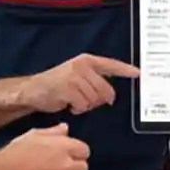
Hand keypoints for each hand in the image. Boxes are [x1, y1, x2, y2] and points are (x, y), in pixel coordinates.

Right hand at [0, 123, 89, 169]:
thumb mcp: (34, 135)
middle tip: (57, 166)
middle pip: (83, 168)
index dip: (76, 152)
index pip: (84, 150)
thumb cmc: (16, 152)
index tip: (67, 154)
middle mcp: (67, 165)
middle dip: (73, 166)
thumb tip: (66, 129)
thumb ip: (54, 132)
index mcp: (64, 147)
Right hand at [17, 53, 140, 114]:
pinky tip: (70, 105)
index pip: (110, 64)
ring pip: (95, 99)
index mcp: (86, 61)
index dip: (125, 70)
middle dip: (98, 100)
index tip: (137, 73)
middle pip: (105, 89)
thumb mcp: (75, 75)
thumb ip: (93, 80)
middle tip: (85, 102)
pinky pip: (84, 105)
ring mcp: (75, 76)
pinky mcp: (68, 88)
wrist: (32, 89)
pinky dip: (78, 109)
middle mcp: (82, 66)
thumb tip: (109, 95)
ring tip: (74, 101)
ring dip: (86, 105)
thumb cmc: (55, 85)